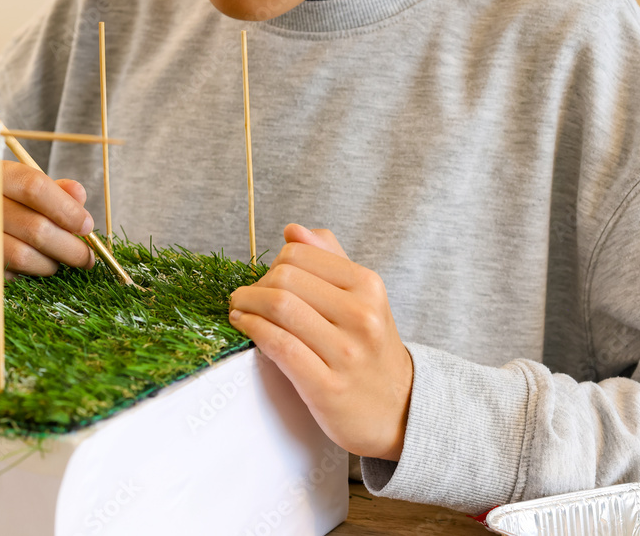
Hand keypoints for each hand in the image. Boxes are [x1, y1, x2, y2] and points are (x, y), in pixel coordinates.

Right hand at [0, 161, 94, 280]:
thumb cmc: (7, 214)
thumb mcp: (30, 198)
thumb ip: (57, 194)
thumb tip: (79, 194)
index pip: (34, 186)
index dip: (66, 210)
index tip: (87, 227)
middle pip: (33, 227)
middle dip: (68, 247)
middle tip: (85, 259)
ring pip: (19, 256)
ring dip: (48, 266)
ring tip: (55, 265)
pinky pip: (0, 277)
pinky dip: (22, 279)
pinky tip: (27, 274)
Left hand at [229, 223, 412, 460]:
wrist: (400, 409)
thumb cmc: (369, 348)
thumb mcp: (362, 297)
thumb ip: (330, 259)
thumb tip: (293, 230)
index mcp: (368, 286)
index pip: (298, 254)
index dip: (272, 264)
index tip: (265, 280)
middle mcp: (362, 315)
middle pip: (285, 277)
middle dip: (255, 285)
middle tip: (245, 298)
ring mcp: (347, 352)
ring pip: (279, 308)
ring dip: (246, 305)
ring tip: (239, 309)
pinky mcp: (328, 387)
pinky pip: (279, 346)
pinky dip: (253, 330)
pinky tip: (243, 326)